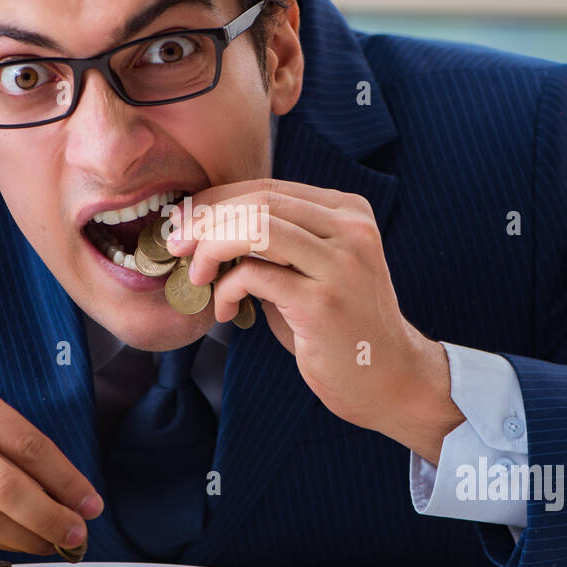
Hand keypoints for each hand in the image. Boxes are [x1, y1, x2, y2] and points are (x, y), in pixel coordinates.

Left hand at [164, 179, 464, 457]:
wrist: (390, 379)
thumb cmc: (341, 326)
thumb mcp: (314, 270)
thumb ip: (276, 243)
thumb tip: (206, 225)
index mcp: (349, 213)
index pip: (269, 188)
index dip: (218, 200)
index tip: (185, 220)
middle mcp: (351, 231)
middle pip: (259, 202)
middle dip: (206, 220)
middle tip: (177, 245)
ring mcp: (341, 265)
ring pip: (256, 228)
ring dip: (211, 247)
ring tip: (196, 275)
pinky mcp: (323, 303)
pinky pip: (254, 276)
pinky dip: (226, 289)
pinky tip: (226, 311)